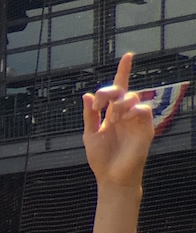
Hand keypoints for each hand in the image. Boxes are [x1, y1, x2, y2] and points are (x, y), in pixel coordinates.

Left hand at [82, 52, 153, 189]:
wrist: (111, 176)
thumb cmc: (101, 158)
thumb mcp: (90, 134)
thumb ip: (89, 115)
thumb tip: (86, 96)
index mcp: (111, 114)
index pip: (118, 89)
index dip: (123, 72)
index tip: (127, 56)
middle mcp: (125, 114)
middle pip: (122, 90)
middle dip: (108, 91)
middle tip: (99, 103)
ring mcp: (136, 120)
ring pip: (133, 97)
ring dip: (118, 104)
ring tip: (112, 118)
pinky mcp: (146, 128)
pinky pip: (144, 109)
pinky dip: (132, 110)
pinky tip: (123, 119)